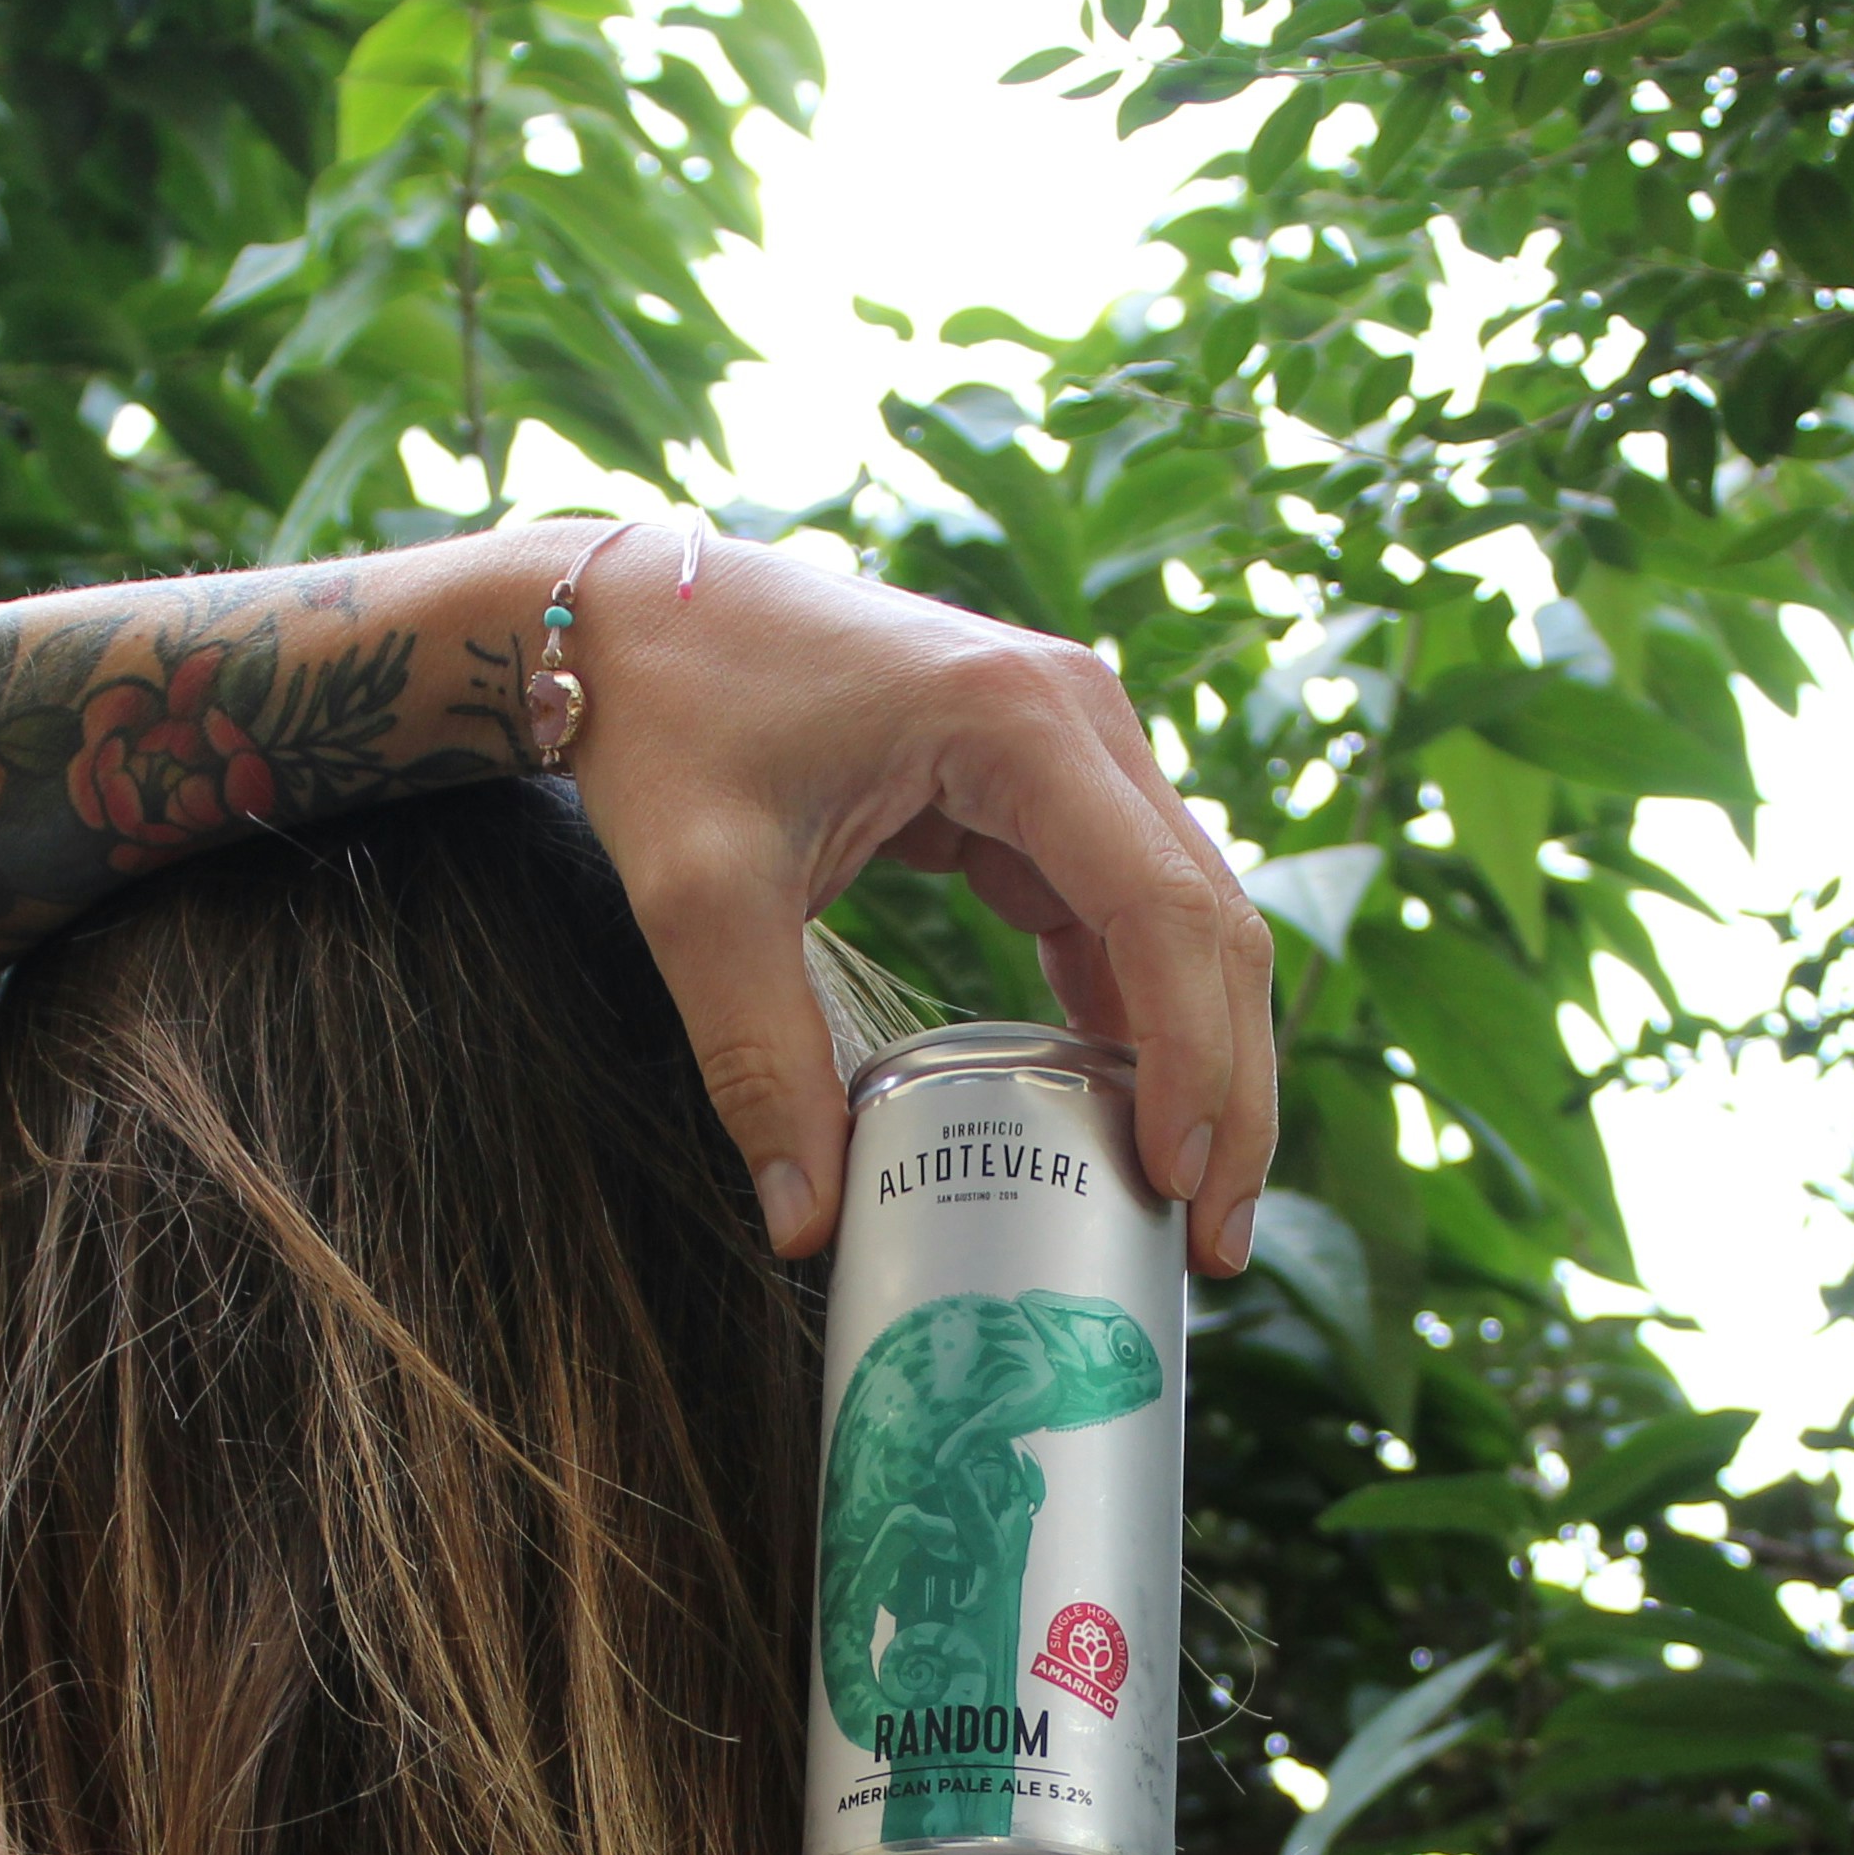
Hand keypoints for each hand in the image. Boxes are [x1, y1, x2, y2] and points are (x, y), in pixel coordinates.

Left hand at [554, 532, 1276, 1273]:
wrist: (627, 617)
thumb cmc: (667, 722)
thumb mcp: (700, 898)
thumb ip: (760, 1059)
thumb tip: (806, 1229)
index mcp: (1019, 720)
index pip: (1159, 907)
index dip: (1190, 1055)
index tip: (1177, 1181)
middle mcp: (1079, 717)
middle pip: (1208, 919)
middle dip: (1226, 1085)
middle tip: (1213, 1237)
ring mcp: (1072, 743)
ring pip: (1186, 918)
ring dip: (1199, 1058)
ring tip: (1186, 1201)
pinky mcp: (1041, 779)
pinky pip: (1124, 908)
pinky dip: (1135, 1013)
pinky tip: (1123, 1116)